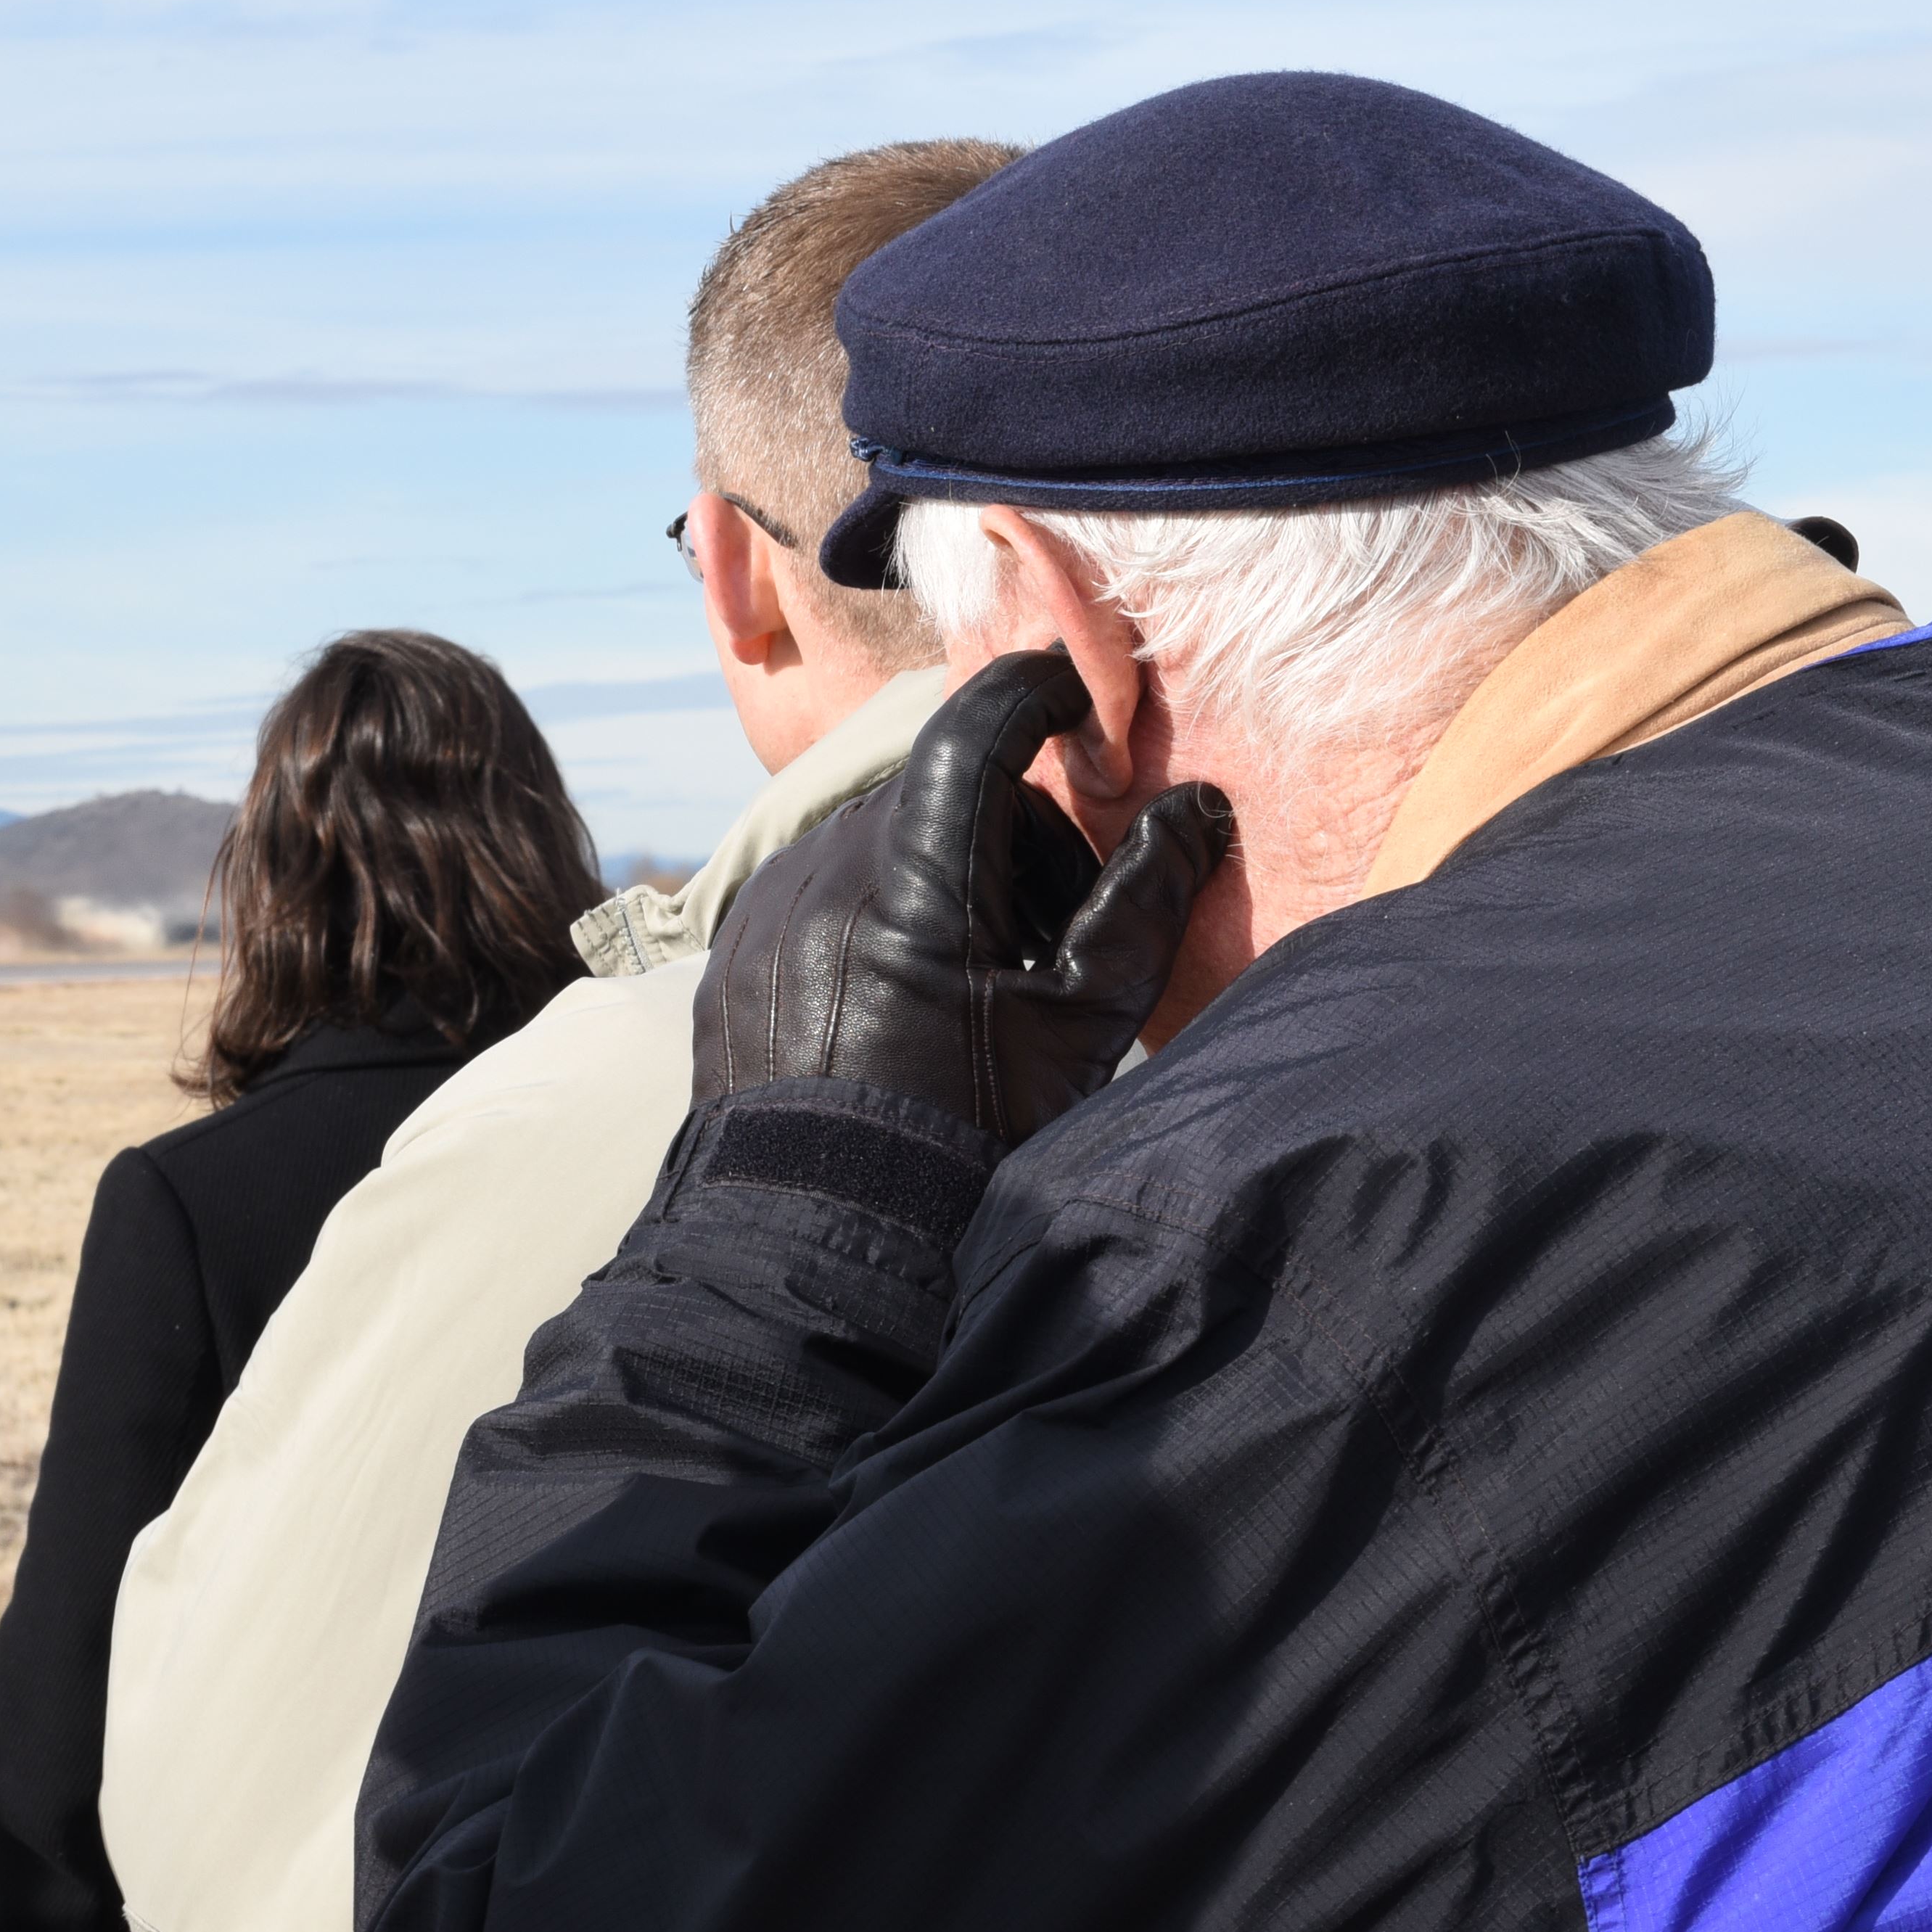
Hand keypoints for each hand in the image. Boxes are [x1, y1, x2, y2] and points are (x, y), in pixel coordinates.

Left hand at [699, 649, 1229, 1145]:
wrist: (821, 1239)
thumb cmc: (966, 1139)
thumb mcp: (1082, 1025)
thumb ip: (1144, 900)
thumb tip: (1197, 805)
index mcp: (916, 873)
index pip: (981, 723)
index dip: (1042, 693)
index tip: (1083, 708)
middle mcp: (826, 866)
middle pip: (943, 793)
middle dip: (1011, 837)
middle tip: (1048, 940)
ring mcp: (768, 906)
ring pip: (880, 839)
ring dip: (940, 879)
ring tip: (970, 989)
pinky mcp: (734, 948)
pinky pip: (817, 890)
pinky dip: (871, 918)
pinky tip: (899, 1007)